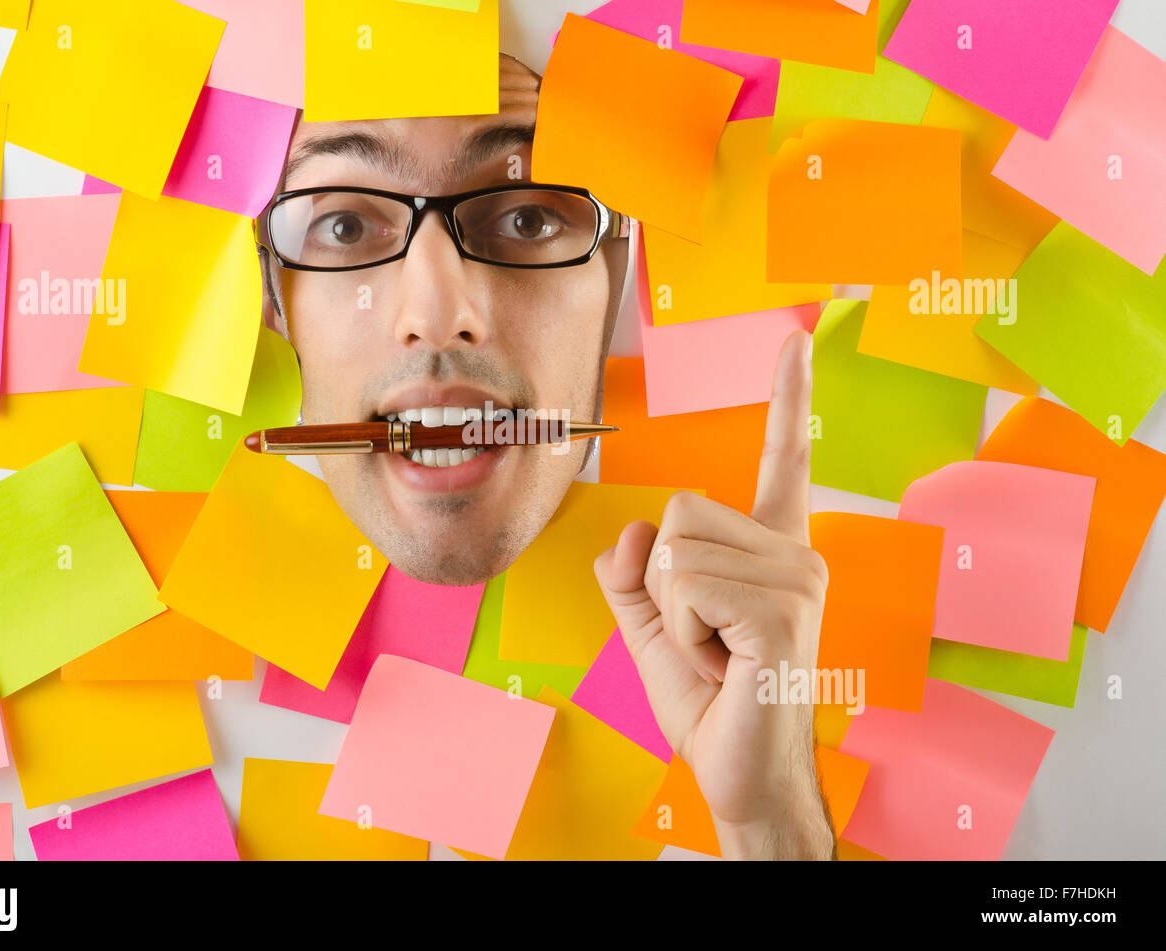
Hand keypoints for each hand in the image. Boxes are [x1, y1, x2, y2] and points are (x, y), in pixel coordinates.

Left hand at [593, 330, 833, 859]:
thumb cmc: (709, 701)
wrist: (740, 772)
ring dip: (674, 616)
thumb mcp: (655, 630)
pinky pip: (686, 583)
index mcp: (772, 550)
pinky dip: (684, 631)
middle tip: (707, 640)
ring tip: (717, 655)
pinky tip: (724, 664)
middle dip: (664, 585)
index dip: (787, 398)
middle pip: (680, 512)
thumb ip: (634, 577)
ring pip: (675, 550)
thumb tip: (632, 533)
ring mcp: (797, 578)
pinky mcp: (782, 608)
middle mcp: (795, 553)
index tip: (797, 338)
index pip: (784, 459)